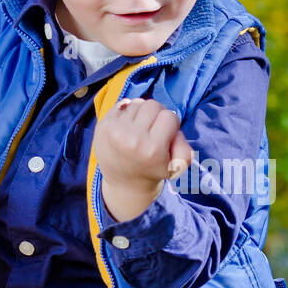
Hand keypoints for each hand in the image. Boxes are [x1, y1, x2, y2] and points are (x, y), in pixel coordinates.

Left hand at [94, 97, 192, 220]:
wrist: (123, 184)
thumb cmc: (152, 171)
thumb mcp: (174, 168)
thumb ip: (185, 151)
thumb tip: (176, 132)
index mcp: (152, 149)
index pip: (169, 116)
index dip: (171, 124)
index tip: (165, 135)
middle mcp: (132, 139)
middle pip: (153, 105)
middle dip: (156, 115)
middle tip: (152, 130)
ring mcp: (115, 131)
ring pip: (137, 103)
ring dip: (141, 113)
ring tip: (138, 129)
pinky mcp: (103, 126)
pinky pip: (122, 105)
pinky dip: (127, 113)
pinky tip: (126, 127)